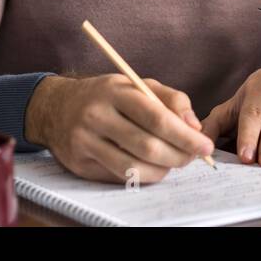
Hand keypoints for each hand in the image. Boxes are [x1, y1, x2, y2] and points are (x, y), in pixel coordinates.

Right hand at [25, 74, 213, 183]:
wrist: (55, 107)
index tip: (205, 145)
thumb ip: (171, 100)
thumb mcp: (137, 84)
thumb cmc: (106, 95)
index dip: (185, 136)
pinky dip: (142, 175)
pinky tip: (151, 167)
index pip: (156, 118)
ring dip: (162, 170)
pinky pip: (118, 177)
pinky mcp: (80, 164)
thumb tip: (194, 126)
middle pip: (147, 146)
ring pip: (133, 167)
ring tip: (173, 163)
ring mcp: (85, 142)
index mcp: (115, 91)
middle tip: (193, 157)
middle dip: (178, 156)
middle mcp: (97, 116)